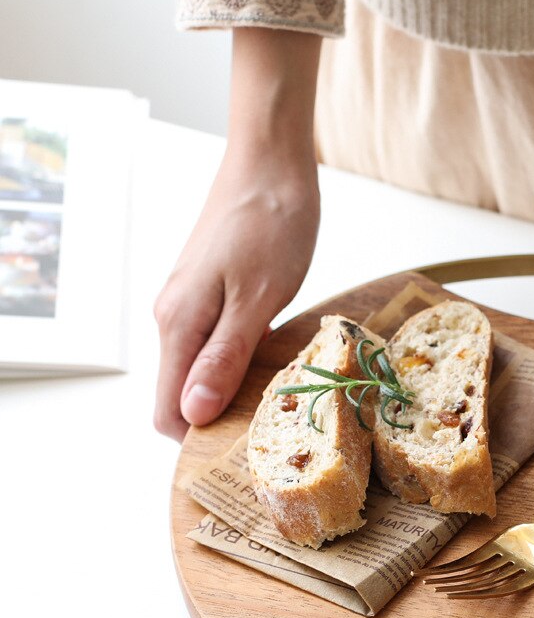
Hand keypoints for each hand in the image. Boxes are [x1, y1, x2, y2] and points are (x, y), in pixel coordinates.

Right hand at [153, 145, 318, 439]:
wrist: (272, 163)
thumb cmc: (270, 224)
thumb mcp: (256, 298)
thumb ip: (223, 357)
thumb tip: (193, 414)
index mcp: (179, 324)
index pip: (168, 410)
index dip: (199, 440)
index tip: (243, 454)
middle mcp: (175, 318)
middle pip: (183, 394)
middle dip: (218, 421)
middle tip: (273, 434)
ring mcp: (192, 304)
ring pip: (201, 370)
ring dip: (233, 392)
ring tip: (281, 405)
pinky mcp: (212, 293)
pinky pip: (217, 345)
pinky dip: (241, 364)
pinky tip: (276, 366)